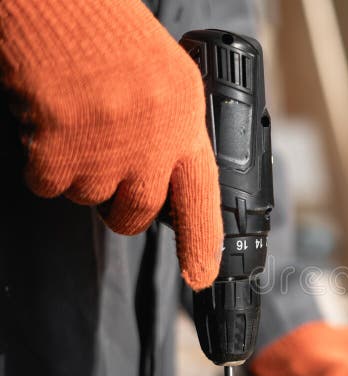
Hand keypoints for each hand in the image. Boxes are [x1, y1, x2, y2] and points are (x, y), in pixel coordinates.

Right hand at [0, 0, 221, 288]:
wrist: (59, 5)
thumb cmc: (109, 33)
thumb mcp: (167, 79)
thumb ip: (174, 131)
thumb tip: (170, 182)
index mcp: (185, 122)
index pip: (201, 200)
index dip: (202, 246)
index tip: (201, 276)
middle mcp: (153, 142)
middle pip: (137, 215)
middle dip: (121, 205)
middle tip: (106, 165)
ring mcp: (106, 150)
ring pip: (89, 199)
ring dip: (79, 173)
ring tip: (78, 122)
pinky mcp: (60, 151)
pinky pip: (50, 186)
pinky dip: (45, 164)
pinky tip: (51, 123)